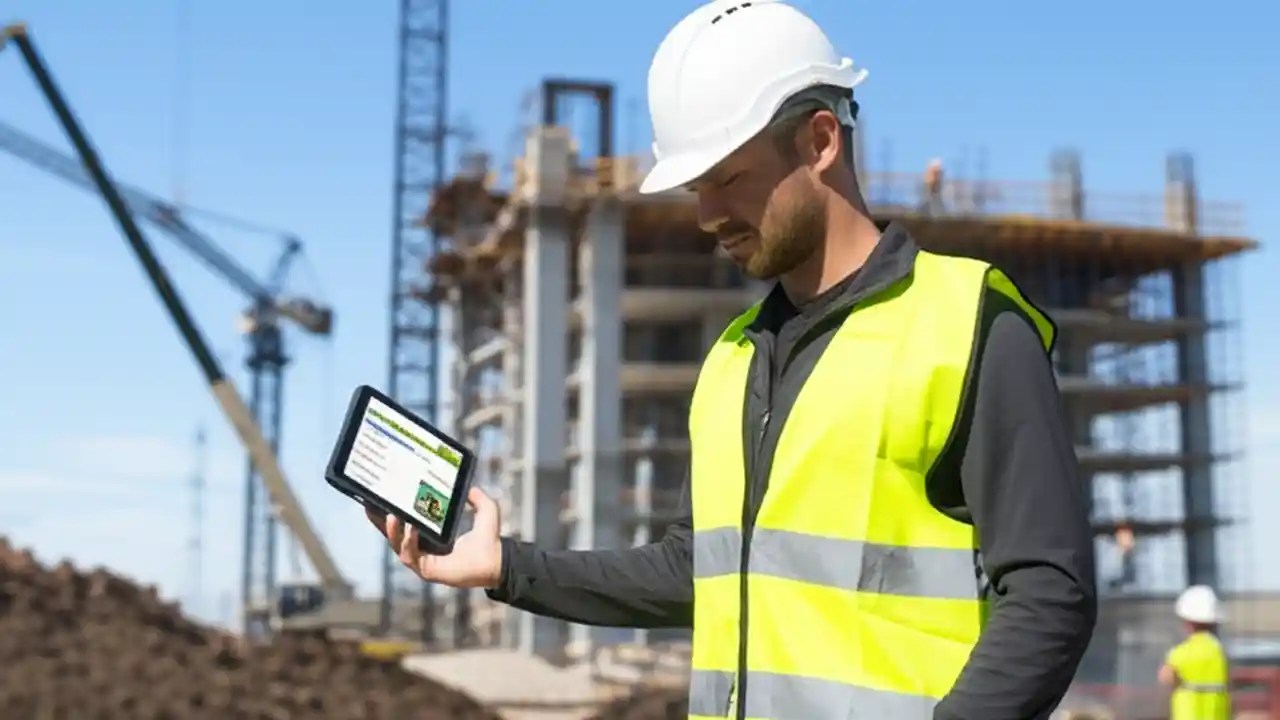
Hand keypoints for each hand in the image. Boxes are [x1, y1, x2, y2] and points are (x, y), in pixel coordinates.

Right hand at [365, 487, 503, 588]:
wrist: (498, 561)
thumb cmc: (490, 539)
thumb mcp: (484, 510)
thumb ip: (477, 497)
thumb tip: (468, 486)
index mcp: (430, 536)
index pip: (404, 523)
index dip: (390, 512)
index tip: (379, 498)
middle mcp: (423, 549)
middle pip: (393, 535)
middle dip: (380, 521)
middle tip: (370, 505)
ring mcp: (423, 561)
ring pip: (398, 546)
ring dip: (392, 531)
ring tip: (392, 515)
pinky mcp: (427, 570)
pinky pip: (410, 556)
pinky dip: (408, 542)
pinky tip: (411, 529)